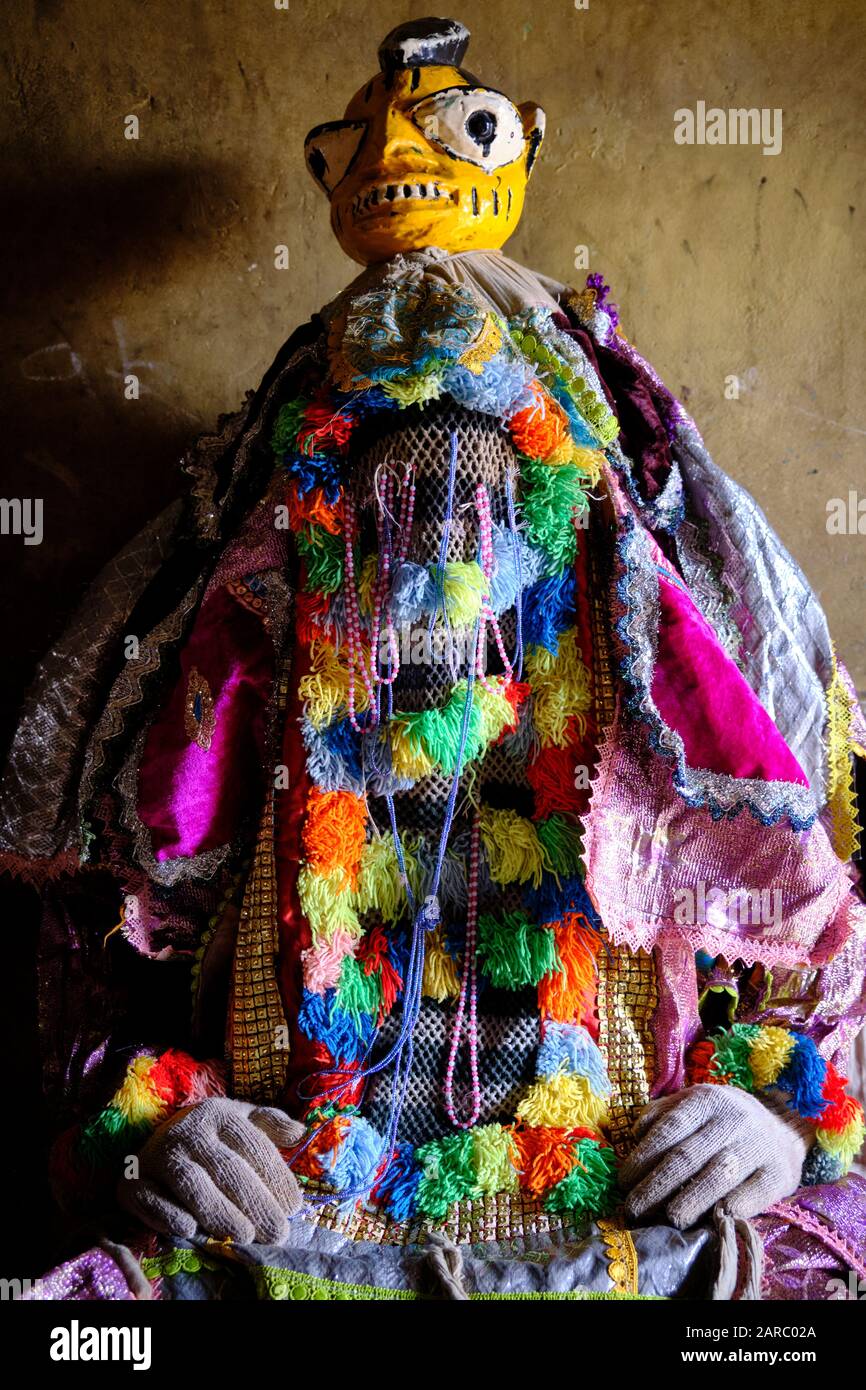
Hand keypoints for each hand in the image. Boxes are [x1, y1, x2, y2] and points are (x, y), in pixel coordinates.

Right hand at [117, 1097, 305, 1243]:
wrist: (154, 1143)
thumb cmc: (211, 1137)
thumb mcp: (241, 1121)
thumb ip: (271, 1125)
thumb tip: (300, 1132)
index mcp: (217, 1114)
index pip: (252, 1144)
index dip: (275, 1175)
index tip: (294, 1205)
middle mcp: (187, 1131)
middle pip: (226, 1168)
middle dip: (255, 1202)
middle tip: (277, 1231)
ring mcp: (159, 1155)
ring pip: (192, 1184)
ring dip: (220, 1212)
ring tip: (245, 1236)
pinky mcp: (132, 1182)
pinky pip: (151, 1200)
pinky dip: (169, 1215)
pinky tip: (191, 1231)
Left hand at [620, 1084, 809, 1228]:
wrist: (783, 1128)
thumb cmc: (724, 1119)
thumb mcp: (695, 1103)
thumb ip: (663, 1115)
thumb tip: (636, 1135)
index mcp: (707, 1100)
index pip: (669, 1130)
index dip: (643, 1157)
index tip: (623, 1182)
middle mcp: (733, 1120)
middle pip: (688, 1156)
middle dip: (656, 1186)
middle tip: (634, 1209)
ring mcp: (758, 1146)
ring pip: (717, 1177)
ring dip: (688, 1201)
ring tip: (667, 1220)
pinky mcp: (779, 1174)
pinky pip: (750, 1195)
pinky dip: (727, 1209)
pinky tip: (708, 1221)